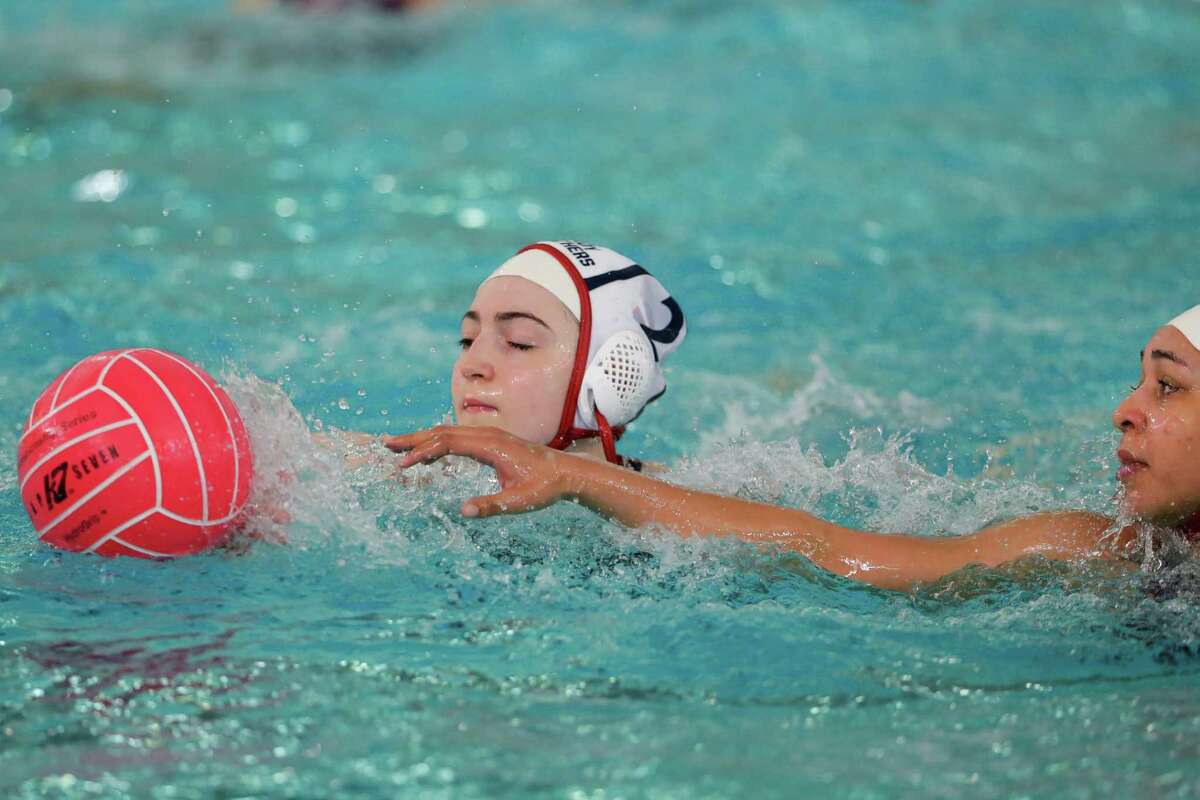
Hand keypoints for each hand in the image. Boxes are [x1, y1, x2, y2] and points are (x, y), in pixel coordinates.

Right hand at [384, 425, 572, 517]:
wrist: (566, 473)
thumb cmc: (544, 487)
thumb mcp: (519, 501)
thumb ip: (491, 506)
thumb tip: (463, 511)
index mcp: (491, 446)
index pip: (448, 442)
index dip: (423, 452)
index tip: (403, 463)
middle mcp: (488, 436)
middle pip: (443, 431)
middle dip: (413, 438)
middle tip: (386, 444)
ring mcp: (490, 436)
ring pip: (449, 432)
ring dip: (423, 438)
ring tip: (399, 445)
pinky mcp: (492, 441)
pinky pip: (459, 437)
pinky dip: (439, 441)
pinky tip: (428, 453)